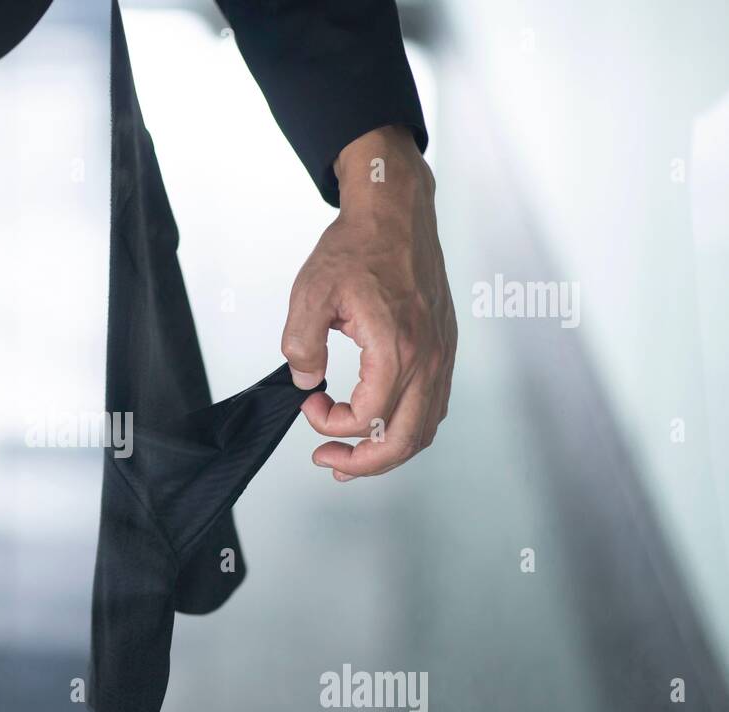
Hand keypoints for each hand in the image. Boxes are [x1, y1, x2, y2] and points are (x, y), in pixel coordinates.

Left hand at [282, 125, 456, 480]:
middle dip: (363, 462)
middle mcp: (427, 356)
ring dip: (387, 450)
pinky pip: (434, 406)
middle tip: (330, 462)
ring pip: (424, 429)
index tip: (309, 404)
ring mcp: (440, 354)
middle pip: (404, 439)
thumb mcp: (311, 294)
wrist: (395, 214)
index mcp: (395, 345)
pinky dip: (407, 427)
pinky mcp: (443, 349)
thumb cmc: (359, 246)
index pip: (367, 416)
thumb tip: (307, 381)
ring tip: (353, 454)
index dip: (331, 424)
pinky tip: (382, 424)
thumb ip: (302, 345)